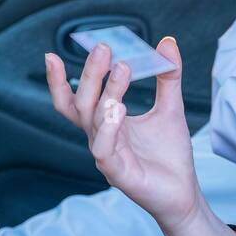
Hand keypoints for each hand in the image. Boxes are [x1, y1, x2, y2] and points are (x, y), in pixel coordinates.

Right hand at [44, 36, 198, 231]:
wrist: (184, 193)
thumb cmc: (170, 153)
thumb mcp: (171, 107)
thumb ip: (167, 76)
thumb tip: (167, 43)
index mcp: (106, 123)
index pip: (74, 100)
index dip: (58, 81)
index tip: (51, 55)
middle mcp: (100, 137)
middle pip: (82, 103)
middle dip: (90, 74)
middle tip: (103, 48)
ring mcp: (107, 156)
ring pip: (94, 121)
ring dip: (106, 92)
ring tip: (121, 68)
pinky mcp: (118, 174)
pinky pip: (104, 150)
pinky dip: (108, 128)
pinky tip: (117, 109)